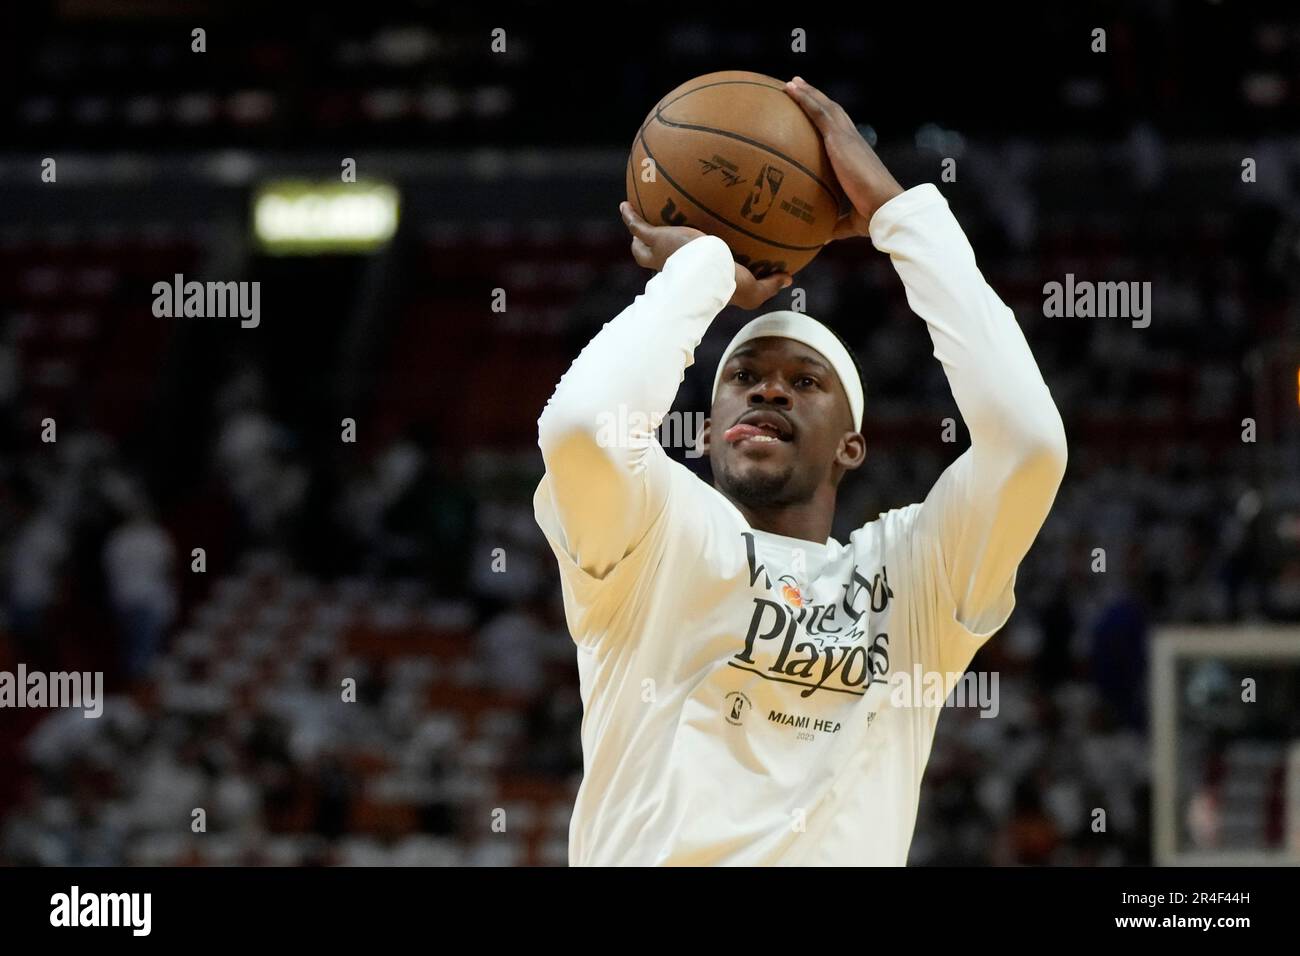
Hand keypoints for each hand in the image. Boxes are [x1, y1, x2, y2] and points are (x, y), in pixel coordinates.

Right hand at [620, 201, 791, 310]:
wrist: (707, 273)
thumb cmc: (726, 285)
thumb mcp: (753, 290)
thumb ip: (770, 283)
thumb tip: (788, 278)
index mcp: (694, 275)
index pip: (686, 275)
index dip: (688, 273)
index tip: (690, 265)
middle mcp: (674, 266)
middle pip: (657, 265)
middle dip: (652, 256)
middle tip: (654, 245)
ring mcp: (661, 252)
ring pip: (642, 246)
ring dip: (638, 237)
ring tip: (635, 219)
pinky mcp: (656, 238)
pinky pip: (638, 224)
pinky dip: (630, 216)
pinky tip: (625, 205)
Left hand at [782, 76, 903, 240]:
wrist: (884, 206)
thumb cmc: (873, 216)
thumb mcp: (852, 221)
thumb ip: (837, 225)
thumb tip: (822, 237)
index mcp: (856, 157)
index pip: (842, 135)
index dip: (829, 122)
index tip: (817, 114)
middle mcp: (853, 142)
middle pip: (833, 113)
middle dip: (817, 99)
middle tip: (800, 88)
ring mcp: (847, 137)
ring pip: (825, 107)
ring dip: (808, 93)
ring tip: (792, 83)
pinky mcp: (840, 138)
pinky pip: (819, 112)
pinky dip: (805, 98)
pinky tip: (791, 89)